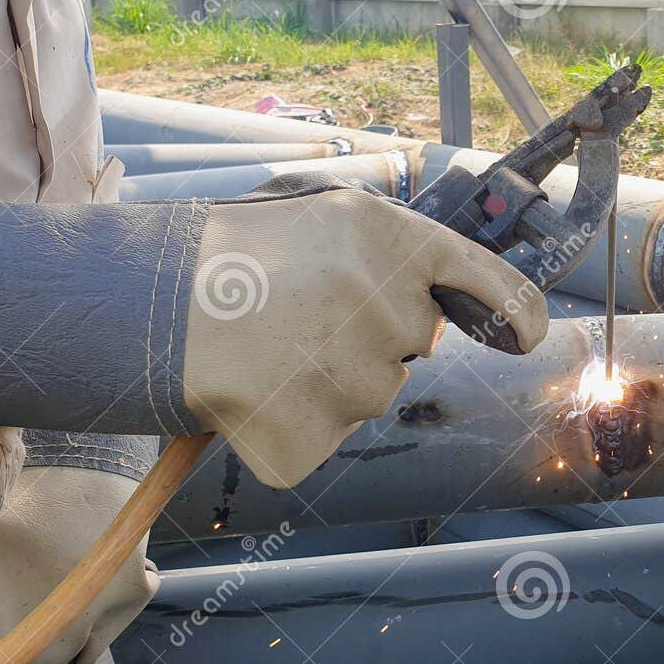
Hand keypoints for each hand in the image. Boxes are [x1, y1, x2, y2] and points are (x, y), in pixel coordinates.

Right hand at [181, 178, 550, 485]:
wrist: (136, 300)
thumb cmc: (231, 258)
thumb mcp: (323, 223)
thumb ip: (391, 258)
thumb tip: (436, 316)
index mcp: (389, 238)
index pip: (487, 283)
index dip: (514, 313)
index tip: (526, 334)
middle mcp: (384, 305)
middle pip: (408, 348)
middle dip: (365, 340)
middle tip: (293, 316)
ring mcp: (351, 376)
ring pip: (367, 397)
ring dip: (326, 384)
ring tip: (263, 348)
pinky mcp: (310, 436)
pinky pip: (320, 440)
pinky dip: (288, 428)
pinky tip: (247, 392)